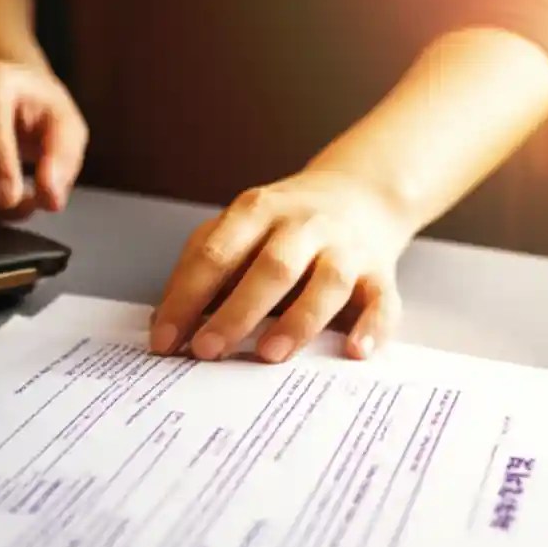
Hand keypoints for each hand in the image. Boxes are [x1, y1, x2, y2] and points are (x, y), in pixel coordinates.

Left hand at [150, 170, 413, 361]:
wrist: (360, 192)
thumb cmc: (284, 225)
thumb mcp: (238, 229)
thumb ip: (202, 268)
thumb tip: (165, 324)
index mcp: (258, 211)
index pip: (216, 254)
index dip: (187, 297)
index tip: (165, 339)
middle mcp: (304, 225)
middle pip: (272, 267)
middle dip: (237, 311)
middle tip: (207, 350)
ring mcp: (346, 248)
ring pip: (328, 282)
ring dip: (298, 320)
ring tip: (268, 355)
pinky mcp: (380, 273)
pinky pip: (382, 301)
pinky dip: (372, 327)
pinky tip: (355, 352)